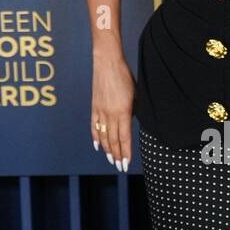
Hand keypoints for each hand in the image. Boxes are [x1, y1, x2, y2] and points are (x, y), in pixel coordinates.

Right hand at [91, 56, 134, 170]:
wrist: (107, 62)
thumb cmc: (125, 76)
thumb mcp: (135, 95)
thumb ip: (133, 112)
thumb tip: (131, 124)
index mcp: (123, 112)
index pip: (125, 138)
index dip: (126, 152)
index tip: (127, 163)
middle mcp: (110, 114)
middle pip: (113, 140)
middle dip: (117, 155)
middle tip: (120, 167)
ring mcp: (100, 111)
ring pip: (103, 136)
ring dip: (107, 149)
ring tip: (111, 159)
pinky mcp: (94, 106)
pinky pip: (94, 126)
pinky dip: (96, 137)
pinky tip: (98, 146)